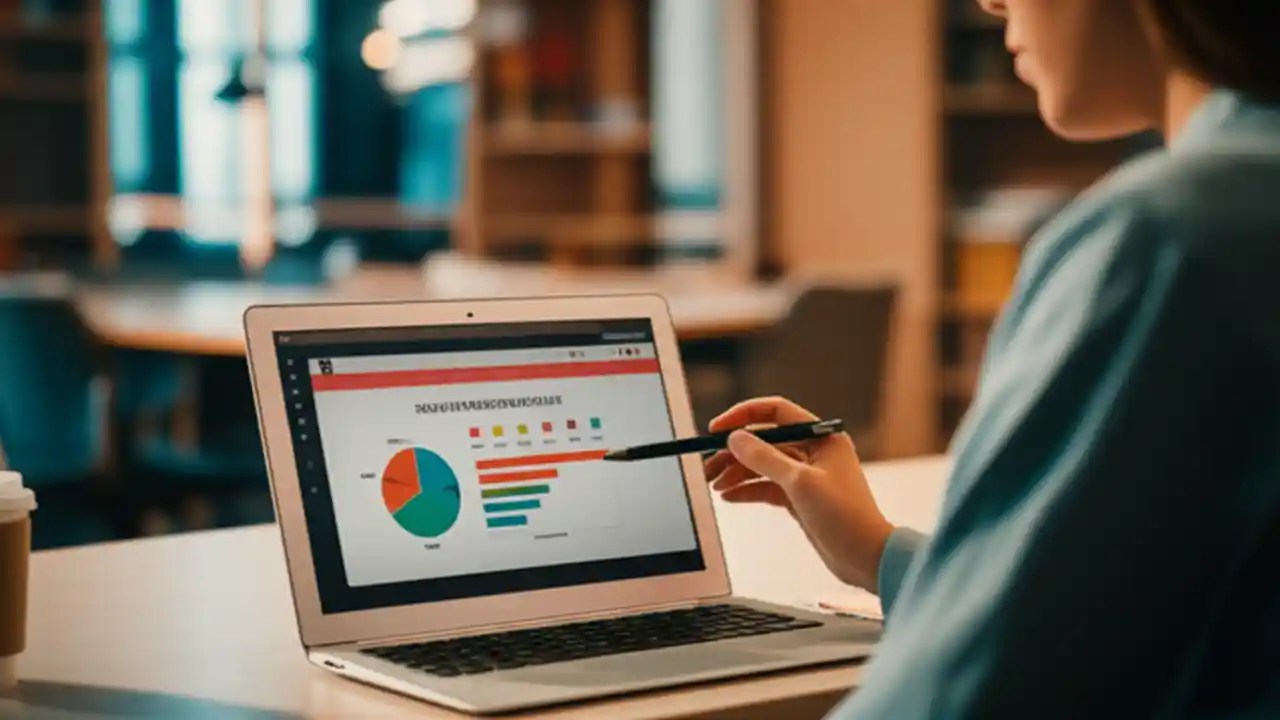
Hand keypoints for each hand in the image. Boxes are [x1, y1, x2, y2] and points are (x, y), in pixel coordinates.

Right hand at [704, 397, 894, 590]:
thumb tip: (735, 438)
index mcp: (821, 437)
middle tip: (708, 466)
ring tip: (713, 484)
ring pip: (763, 466)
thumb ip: (764, 458)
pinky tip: (729, 497)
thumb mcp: (799, 483)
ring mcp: (806, 475)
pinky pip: (767, 487)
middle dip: (735, 452)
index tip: (717, 429)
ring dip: (737, 473)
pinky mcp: (800, 498)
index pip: (776, 413)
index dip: (743, 416)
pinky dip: (747, 490)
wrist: (866, 557)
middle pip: (765, 441)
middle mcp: (814, 451)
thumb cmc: (845, 517)